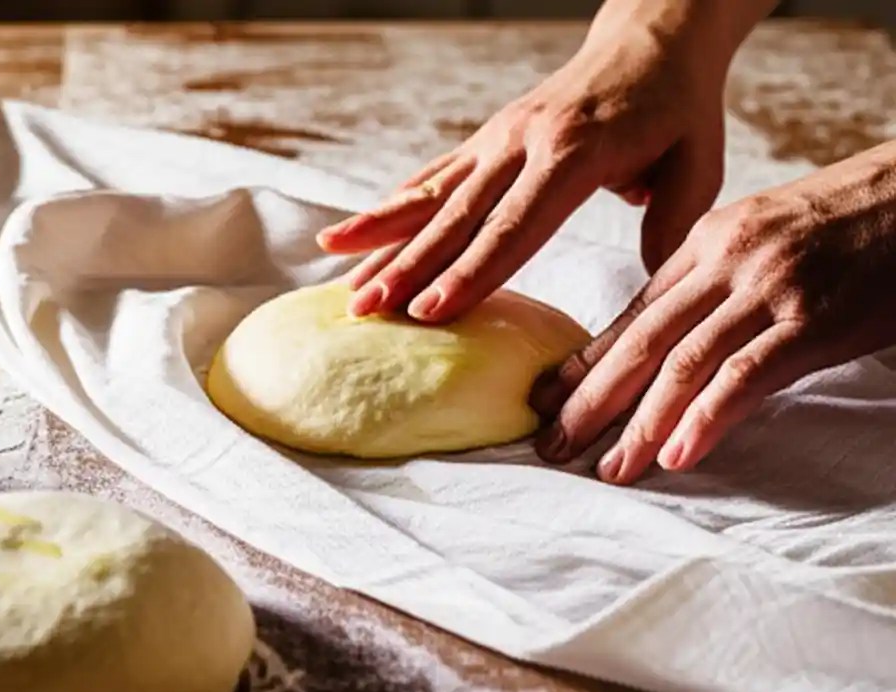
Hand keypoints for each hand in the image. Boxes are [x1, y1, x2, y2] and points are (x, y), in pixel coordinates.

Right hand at [316, 1, 753, 322]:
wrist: (650, 38)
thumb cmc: (678, 109)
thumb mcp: (697, 164)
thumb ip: (668, 228)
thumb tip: (648, 299)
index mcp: (576, 153)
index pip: (516, 224)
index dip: (472, 271)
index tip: (431, 310)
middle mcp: (523, 143)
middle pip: (456, 216)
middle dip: (406, 267)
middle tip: (365, 310)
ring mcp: (496, 139)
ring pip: (429, 197)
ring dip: (380, 240)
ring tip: (336, 273)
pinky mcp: (483, 140)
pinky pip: (428, 178)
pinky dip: (387, 209)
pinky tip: (348, 234)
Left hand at [530, 140, 895, 484]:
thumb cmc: (856, 220)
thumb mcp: (771, 236)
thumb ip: (721, 281)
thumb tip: (674, 335)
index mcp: (710, 242)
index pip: (634, 313)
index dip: (588, 361)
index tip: (549, 398)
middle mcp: (727, 262)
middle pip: (641, 341)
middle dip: (589, 399)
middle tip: (551, 444)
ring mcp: (769, 290)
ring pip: (682, 363)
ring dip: (639, 423)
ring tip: (610, 467)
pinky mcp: (814, 320)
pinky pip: (746, 375)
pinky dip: (707, 418)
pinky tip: (677, 454)